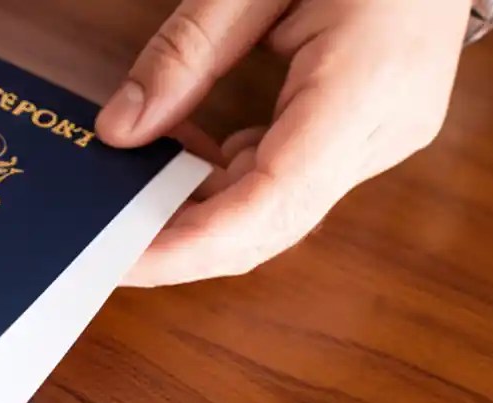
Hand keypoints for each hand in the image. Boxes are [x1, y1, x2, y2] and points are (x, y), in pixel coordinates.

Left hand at [98, 0, 470, 286]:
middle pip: (273, 223)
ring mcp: (382, 135)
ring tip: (132, 188)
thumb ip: (186, 52)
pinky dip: (227, 176)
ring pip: (277, 209)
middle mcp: (384, 129)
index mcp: (366, 88)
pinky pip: (288, 178)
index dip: (193, 245)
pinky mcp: (368, 130)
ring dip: (201, 207)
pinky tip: (179, 153)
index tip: (127, 259)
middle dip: (185, 244)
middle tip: (108, 243)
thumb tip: (120, 130)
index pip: (272, 204)